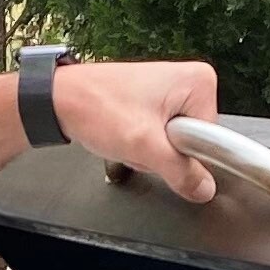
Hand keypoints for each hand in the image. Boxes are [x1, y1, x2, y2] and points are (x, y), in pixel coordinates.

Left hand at [51, 59, 219, 202]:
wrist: (60, 100)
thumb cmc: (96, 107)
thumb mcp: (144, 146)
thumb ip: (180, 171)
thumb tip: (204, 188)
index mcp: (200, 81)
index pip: (209, 139)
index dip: (182, 153)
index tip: (156, 143)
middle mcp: (190, 81)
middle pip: (191, 141)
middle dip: (160, 152)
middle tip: (136, 139)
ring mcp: (171, 91)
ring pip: (171, 143)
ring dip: (147, 150)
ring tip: (126, 134)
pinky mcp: (154, 102)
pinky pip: (157, 137)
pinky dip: (139, 143)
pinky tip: (123, 133)